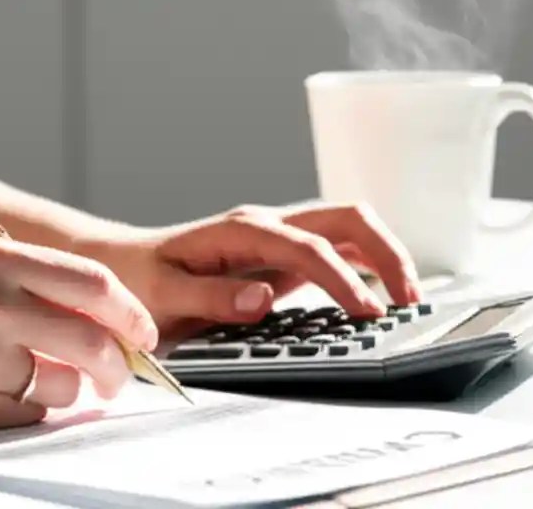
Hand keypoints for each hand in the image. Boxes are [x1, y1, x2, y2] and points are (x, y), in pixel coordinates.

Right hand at [0, 239, 157, 428]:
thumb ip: (41, 288)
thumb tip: (120, 328)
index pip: (95, 285)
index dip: (131, 315)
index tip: (144, 335)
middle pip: (95, 342)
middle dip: (119, 368)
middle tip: (118, 378)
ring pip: (67, 385)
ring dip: (63, 390)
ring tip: (19, 376)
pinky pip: (31, 414)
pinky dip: (26, 410)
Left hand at [84, 203, 421, 341]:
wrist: (123, 266)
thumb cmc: (140, 282)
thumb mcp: (163, 295)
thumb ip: (211, 296)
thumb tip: (262, 298)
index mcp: (239, 231)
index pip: (307, 247)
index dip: (343, 279)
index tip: (367, 313)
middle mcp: (266, 224)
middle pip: (346, 218)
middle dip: (387, 252)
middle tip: (409, 300)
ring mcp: (278, 236)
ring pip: (350, 227)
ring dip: (385, 255)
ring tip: (408, 301)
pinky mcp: (284, 254)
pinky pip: (339, 249)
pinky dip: (368, 266)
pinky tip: (380, 297)